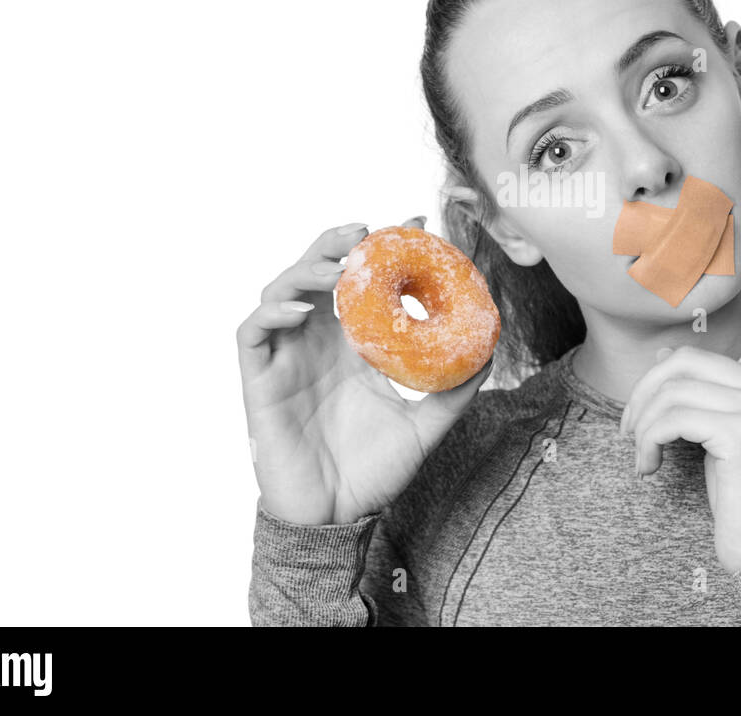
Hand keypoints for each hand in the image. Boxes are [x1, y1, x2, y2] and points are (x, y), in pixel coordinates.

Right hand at [237, 216, 492, 525]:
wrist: (335, 516)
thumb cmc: (373, 472)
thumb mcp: (426, 426)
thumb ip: (455, 390)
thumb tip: (487, 353)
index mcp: (353, 344)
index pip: (362, 282)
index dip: (380, 249)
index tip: (413, 224)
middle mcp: (317, 341)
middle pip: (316, 271)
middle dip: (336, 243)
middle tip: (365, 231)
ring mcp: (286, 357)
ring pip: (281, 290)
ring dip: (304, 269)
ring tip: (335, 266)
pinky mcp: (259, 379)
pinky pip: (253, 332)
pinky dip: (272, 312)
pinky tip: (301, 310)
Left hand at [619, 215, 740, 573]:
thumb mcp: (724, 434)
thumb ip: (705, 394)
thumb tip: (661, 373)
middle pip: (682, 360)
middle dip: (643, 398)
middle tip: (634, 436)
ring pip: (670, 387)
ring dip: (641, 424)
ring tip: (643, 454)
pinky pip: (670, 416)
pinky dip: (648, 442)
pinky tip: (652, 468)